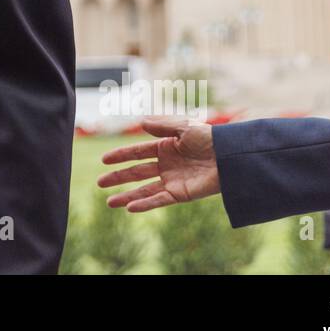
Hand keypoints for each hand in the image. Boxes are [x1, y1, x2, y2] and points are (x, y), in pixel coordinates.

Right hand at [97, 116, 220, 211]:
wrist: (230, 157)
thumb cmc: (209, 138)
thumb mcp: (183, 126)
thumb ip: (162, 126)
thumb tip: (141, 123)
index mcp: (165, 147)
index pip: (137, 153)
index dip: (120, 156)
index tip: (104, 160)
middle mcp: (165, 165)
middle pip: (136, 172)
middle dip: (118, 178)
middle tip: (99, 183)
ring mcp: (172, 180)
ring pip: (144, 189)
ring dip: (127, 196)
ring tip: (110, 202)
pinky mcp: (180, 194)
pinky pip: (159, 200)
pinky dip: (145, 204)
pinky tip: (130, 208)